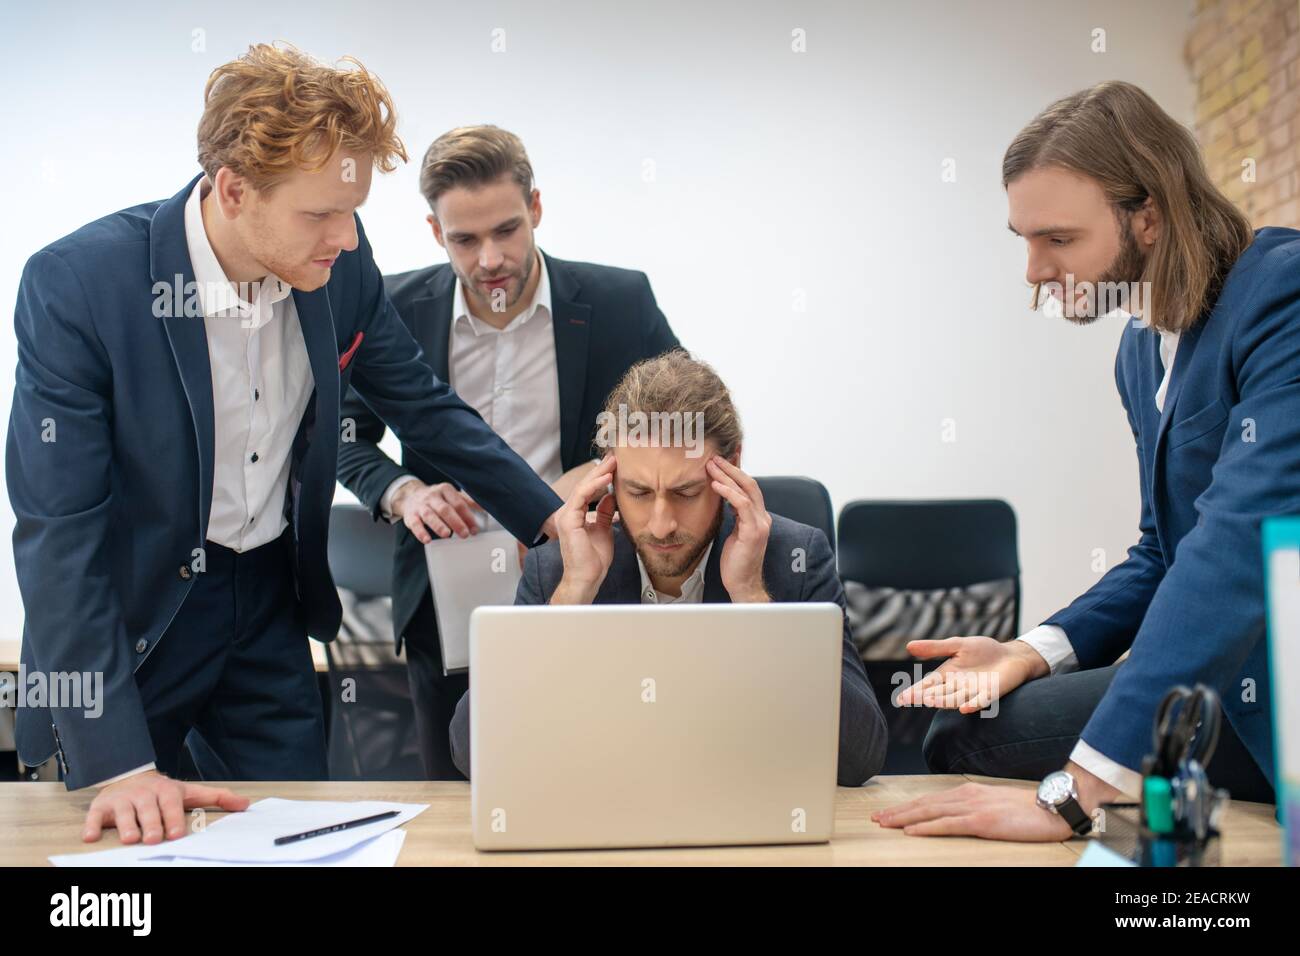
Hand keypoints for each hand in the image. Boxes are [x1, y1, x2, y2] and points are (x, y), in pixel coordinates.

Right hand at [83, 769, 248, 843]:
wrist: (130, 778)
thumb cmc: (163, 793)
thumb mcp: (190, 792)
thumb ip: (217, 798)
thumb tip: (246, 804)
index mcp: (166, 791)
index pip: (170, 805)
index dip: (173, 818)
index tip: (175, 833)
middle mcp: (143, 795)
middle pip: (147, 811)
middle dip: (150, 824)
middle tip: (152, 839)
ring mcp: (121, 801)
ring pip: (122, 814)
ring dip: (125, 826)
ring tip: (130, 838)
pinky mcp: (100, 807)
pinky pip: (94, 817)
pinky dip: (91, 826)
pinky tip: (91, 837)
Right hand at [391, 481, 480, 543]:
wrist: (410, 495)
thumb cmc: (436, 498)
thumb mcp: (451, 495)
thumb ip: (467, 501)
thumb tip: (485, 507)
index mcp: (445, 490)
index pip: (458, 503)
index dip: (467, 516)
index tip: (474, 529)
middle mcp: (432, 496)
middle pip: (445, 509)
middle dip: (456, 522)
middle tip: (465, 534)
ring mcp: (420, 506)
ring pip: (430, 515)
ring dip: (438, 525)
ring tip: (447, 534)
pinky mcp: (410, 516)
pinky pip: (415, 524)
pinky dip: (421, 532)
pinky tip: (427, 540)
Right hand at [550, 456, 618, 603]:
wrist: (587, 578)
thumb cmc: (594, 559)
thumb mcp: (604, 530)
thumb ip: (606, 513)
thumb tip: (611, 496)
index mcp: (575, 515)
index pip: (588, 490)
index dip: (601, 476)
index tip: (616, 465)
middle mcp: (568, 513)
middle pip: (585, 485)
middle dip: (600, 470)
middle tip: (615, 457)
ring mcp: (566, 516)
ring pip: (582, 487)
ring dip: (598, 473)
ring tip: (613, 462)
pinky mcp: (568, 520)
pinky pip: (581, 497)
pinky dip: (595, 486)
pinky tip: (607, 478)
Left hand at [706, 456, 770, 602]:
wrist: (743, 584)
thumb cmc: (736, 562)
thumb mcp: (734, 533)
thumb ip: (733, 516)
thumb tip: (723, 500)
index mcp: (758, 517)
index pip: (749, 487)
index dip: (735, 472)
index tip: (720, 461)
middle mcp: (763, 517)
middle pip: (750, 483)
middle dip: (731, 468)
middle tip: (714, 457)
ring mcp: (760, 523)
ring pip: (746, 490)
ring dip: (727, 476)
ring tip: (711, 466)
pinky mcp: (754, 531)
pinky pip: (741, 504)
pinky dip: (728, 492)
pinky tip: (716, 485)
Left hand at [872, 781, 1073, 840]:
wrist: (1055, 804)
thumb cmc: (1029, 808)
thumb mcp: (995, 804)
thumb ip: (975, 807)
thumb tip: (956, 816)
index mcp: (968, 791)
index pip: (931, 800)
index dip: (908, 806)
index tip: (889, 812)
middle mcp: (966, 795)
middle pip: (924, 804)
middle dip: (898, 811)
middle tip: (877, 818)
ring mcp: (973, 807)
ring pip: (930, 812)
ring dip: (904, 818)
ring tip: (885, 823)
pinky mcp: (982, 821)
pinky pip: (948, 825)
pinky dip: (926, 827)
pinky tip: (911, 831)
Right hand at [894, 636, 1048, 712]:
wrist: (1011, 656)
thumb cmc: (984, 651)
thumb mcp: (957, 645)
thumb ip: (935, 648)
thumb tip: (908, 646)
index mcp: (947, 675)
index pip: (927, 685)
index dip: (915, 692)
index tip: (901, 698)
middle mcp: (957, 687)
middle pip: (938, 693)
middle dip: (924, 696)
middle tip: (911, 699)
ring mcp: (973, 692)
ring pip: (955, 699)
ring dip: (943, 701)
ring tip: (929, 701)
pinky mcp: (991, 693)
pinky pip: (980, 701)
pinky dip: (972, 705)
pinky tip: (964, 708)